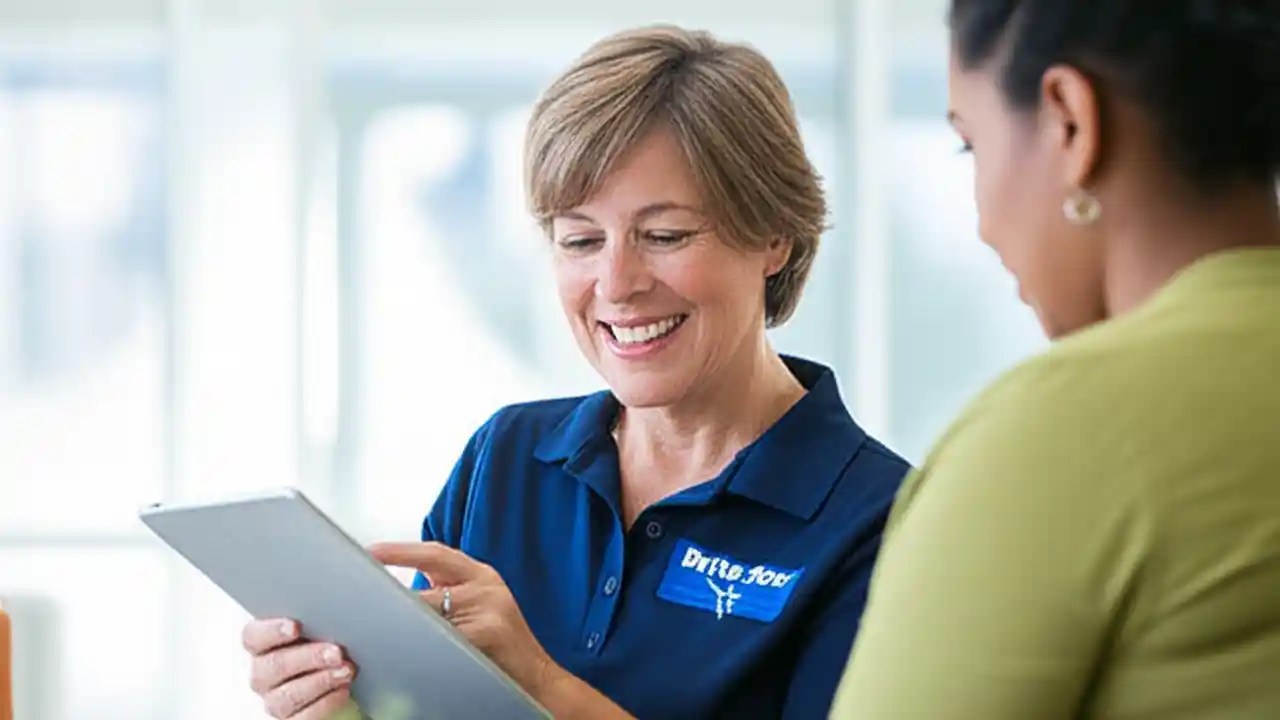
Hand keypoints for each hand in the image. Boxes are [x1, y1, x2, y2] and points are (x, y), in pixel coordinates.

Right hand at [242, 618, 359, 718]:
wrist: (342, 676)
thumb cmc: (328, 645)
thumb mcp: (322, 627)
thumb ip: (318, 618)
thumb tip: (335, 607)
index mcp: (264, 644)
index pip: (254, 636)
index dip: (271, 631)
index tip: (296, 627)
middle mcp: (264, 673)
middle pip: (273, 666)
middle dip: (308, 657)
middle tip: (336, 652)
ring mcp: (275, 699)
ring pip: (287, 695)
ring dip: (321, 681)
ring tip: (346, 671)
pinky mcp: (291, 719)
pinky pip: (302, 717)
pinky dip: (325, 703)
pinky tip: (343, 691)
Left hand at [368, 542, 558, 697]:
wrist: (538, 678)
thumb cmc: (501, 647)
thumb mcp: (479, 608)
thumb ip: (447, 592)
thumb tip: (399, 590)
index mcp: (482, 575)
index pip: (435, 553)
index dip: (400, 551)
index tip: (369, 551)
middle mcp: (486, 585)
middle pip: (427, 585)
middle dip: (394, 597)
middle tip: (362, 601)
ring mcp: (489, 607)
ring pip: (431, 612)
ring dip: (405, 625)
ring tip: (382, 633)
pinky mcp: (489, 631)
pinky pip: (444, 636)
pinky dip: (424, 643)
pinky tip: (409, 651)